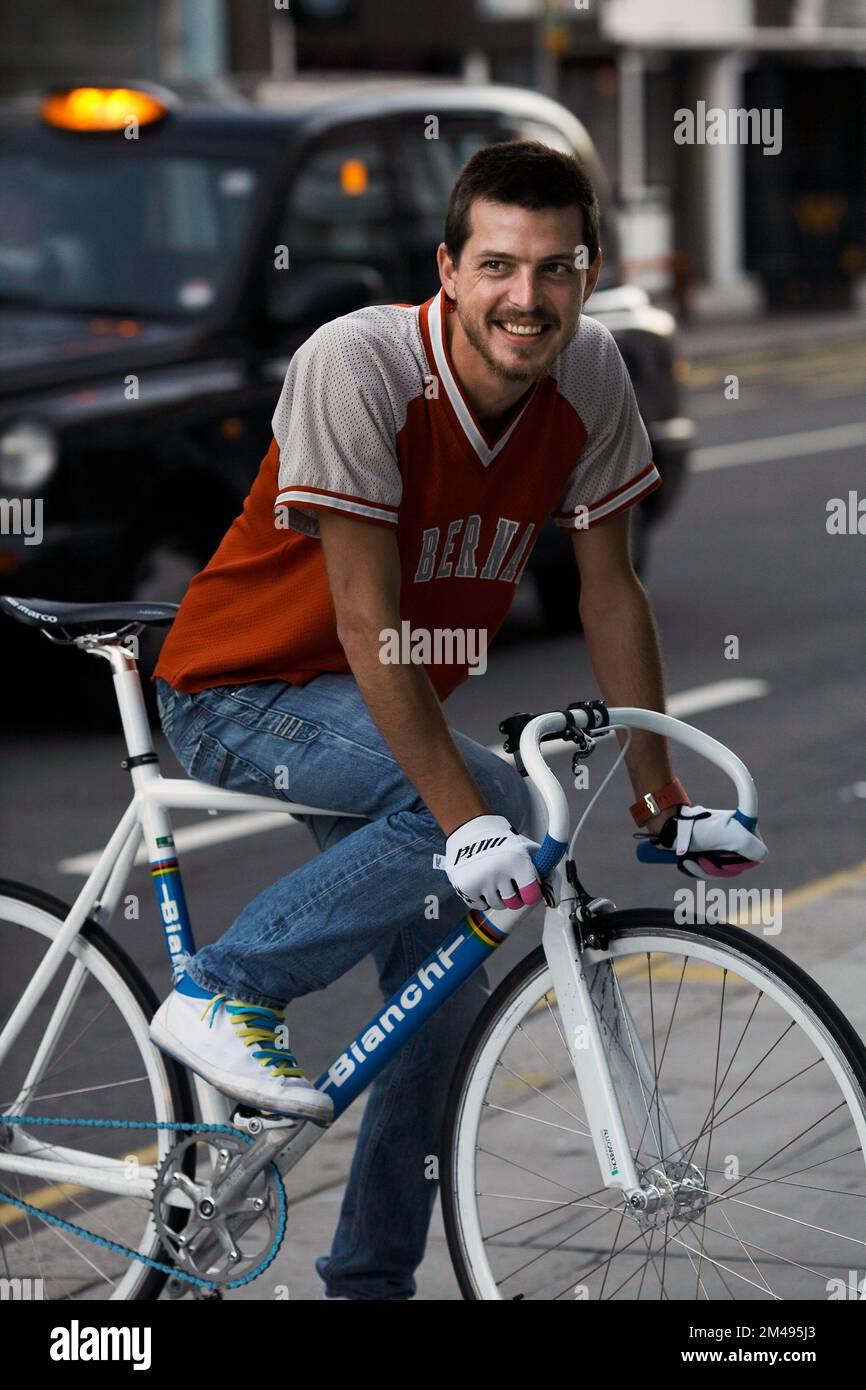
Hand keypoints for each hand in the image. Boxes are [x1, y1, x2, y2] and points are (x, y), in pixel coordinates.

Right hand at [444, 814, 542, 910]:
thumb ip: (547, 873)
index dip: (530, 893)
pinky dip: (481, 897)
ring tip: (493, 877)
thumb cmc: (504, 842)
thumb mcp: (529, 850)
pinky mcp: (465, 886)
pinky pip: (480, 906)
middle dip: (513, 895)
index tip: (527, 886)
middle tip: (508, 879)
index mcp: (518, 861)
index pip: (532, 896)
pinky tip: (481, 880)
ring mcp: (481, 880)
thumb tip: (554, 901)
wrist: (470, 831)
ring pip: (497, 905)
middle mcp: (499, 871)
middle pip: (513, 904)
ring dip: (497, 896)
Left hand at [651, 805, 767, 878]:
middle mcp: (735, 838)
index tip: (726, 861)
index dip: (742, 862)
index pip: (756, 854)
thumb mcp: (729, 835)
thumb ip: (751, 845)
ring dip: (706, 870)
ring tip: (692, 860)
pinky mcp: (707, 853)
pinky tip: (688, 862)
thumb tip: (762, 856)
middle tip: (703, 860)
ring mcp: (720, 846)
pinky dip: (698, 869)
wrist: (670, 828)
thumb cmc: (699, 829)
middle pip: (737, 866)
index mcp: (744, 829)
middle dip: (719, 868)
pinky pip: (709, 871)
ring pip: (722, 871)